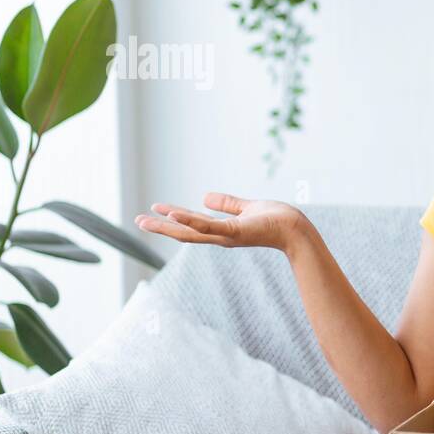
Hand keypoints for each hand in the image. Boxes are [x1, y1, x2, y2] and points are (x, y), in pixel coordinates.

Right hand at [134, 193, 307, 253]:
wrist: (296, 229)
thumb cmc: (277, 220)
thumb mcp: (246, 208)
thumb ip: (227, 204)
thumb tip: (204, 198)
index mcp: (222, 230)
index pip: (191, 224)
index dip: (172, 218)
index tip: (153, 211)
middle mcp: (221, 236)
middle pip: (184, 232)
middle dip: (161, 227)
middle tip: (137, 221)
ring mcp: (227, 235)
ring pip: (190, 232)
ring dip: (167, 225)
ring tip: (145, 220)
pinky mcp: (236, 232)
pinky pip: (209, 226)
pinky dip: (190, 220)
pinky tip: (173, 214)